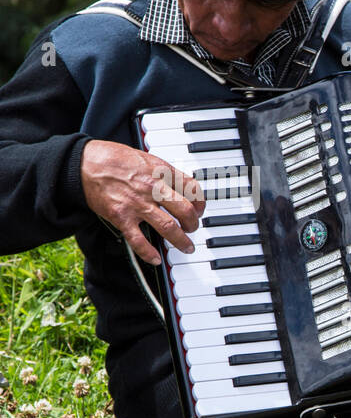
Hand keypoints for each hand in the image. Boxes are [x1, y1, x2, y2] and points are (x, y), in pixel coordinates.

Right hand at [81, 139, 204, 265]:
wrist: (83, 163)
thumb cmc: (114, 158)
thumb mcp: (146, 158)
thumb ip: (164, 173)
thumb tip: (181, 186)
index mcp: (161, 172)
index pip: (192, 189)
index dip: (200, 203)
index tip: (199, 210)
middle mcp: (153, 188)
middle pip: (186, 211)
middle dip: (194, 224)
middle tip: (192, 228)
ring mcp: (137, 204)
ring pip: (169, 228)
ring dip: (181, 241)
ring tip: (186, 247)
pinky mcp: (121, 217)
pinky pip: (139, 240)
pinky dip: (149, 253)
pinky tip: (156, 259)